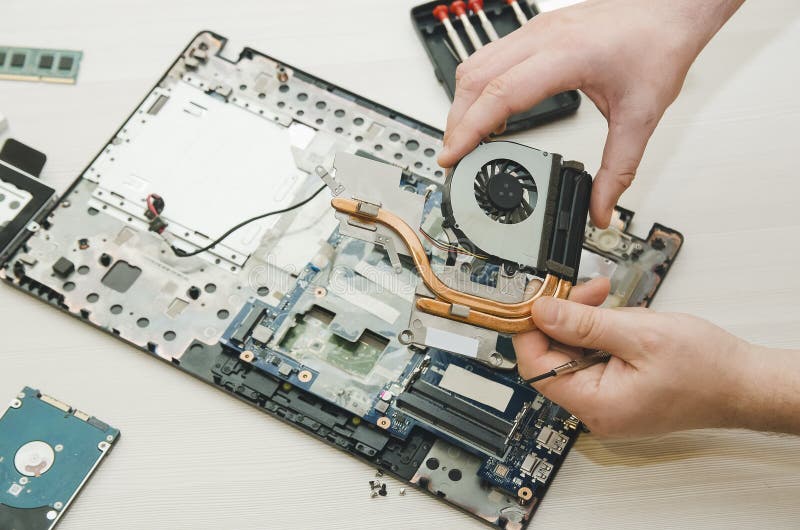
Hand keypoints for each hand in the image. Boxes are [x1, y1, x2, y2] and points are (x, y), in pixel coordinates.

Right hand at [439, 0, 743, 226]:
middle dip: (457, 121)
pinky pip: (488, 55)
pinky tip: (487, 110)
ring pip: (475, 62)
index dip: (470, 127)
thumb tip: (602, 210)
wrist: (671, 8)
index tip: (452, 156)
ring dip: (463, 102)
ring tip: (465, 139)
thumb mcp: (641, 117)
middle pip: (475, 77)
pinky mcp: (535, 30)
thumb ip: (619, 170)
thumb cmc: (658, 46)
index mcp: (566, 55)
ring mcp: (535, 30)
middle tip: (453, 158)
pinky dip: (477, 86)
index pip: (500, 93)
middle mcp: (543, 37)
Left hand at [513, 294, 799, 436]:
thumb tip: (541, 312)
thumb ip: (584, 324)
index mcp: (596, 404)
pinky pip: (593, 360)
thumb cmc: (707, 368)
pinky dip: (600, 334)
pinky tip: (619, 320)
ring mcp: (607, 403)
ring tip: (610, 302)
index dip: (531, 328)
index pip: (535, 366)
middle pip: (553, 357)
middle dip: (564, 317)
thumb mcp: (639, 333)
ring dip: (585, 322)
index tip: (538, 297)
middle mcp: (596, 410)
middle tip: (587, 289)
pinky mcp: (618, 393)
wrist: (745, 384)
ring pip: (573, 355)